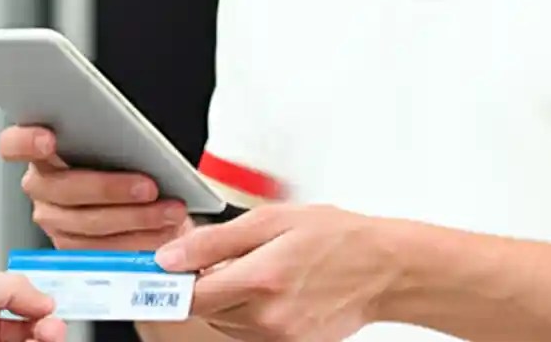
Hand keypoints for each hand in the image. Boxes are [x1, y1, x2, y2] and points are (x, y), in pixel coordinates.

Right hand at [0, 125, 192, 249]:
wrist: (144, 201)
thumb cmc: (129, 163)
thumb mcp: (121, 142)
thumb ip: (112, 136)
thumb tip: (132, 135)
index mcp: (43, 153)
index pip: (14, 145)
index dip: (25, 142)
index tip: (48, 139)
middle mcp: (43, 187)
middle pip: (65, 189)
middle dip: (111, 189)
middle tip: (148, 186)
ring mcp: (55, 220)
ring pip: (89, 223)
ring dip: (136, 218)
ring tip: (168, 210)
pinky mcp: (74, 249)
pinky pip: (103, 249)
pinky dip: (139, 239)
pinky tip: (162, 230)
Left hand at [154, 204, 396, 341]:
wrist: (385, 269)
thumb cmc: (337, 237)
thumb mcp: (273, 221)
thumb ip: (215, 241)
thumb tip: (169, 258)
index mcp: (260, 280)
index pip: (189, 297)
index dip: (173, 282)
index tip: (165, 269)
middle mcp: (267, 317)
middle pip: (206, 309)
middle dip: (208, 282)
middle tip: (235, 255)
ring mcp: (279, 338)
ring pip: (226, 321)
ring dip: (230, 297)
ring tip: (262, 269)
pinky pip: (250, 332)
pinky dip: (251, 311)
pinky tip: (275, 288)